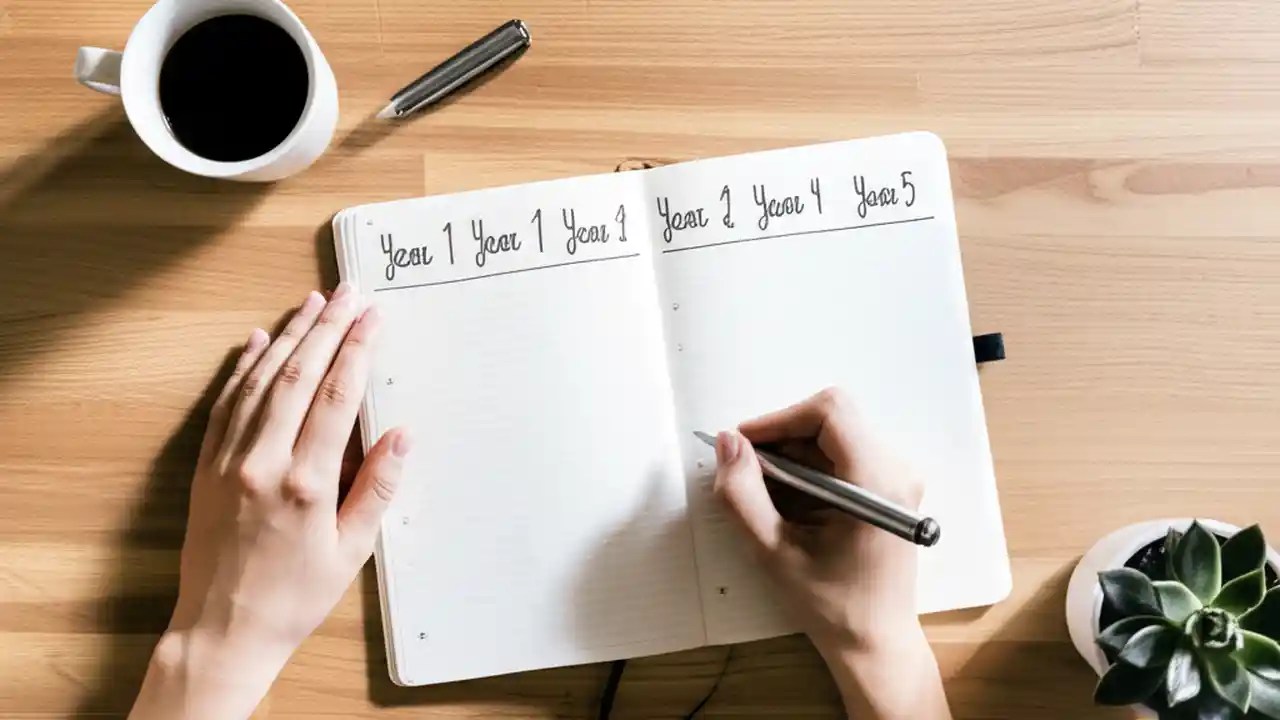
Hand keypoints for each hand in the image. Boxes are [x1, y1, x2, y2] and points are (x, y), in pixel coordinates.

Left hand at [131, 284, 410, 719]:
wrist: (222, 631)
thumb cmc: (293, 598)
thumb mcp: (352, 552)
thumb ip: (377, 489)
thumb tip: (401, 436)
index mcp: (306, 484)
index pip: (335, 398)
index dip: (356, 351)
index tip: (371, 317)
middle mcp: (263, 463)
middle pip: (298, 376)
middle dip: (326, 328)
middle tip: (346, 292)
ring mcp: (228, 462)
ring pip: (260, 383)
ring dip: (288, 338)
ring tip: (310, 304)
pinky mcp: (205, 468)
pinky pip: (225, 405)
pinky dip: (243, 370)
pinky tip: (258, 343)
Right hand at [713, 388, 949, 719]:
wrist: (875, 642)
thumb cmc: (832, 606)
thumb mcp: (773, 553)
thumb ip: (743, 495)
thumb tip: (727, 443)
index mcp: (877, 484)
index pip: (829, 412)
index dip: (779, 419)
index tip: (743, 445)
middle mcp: (896, 471)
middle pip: (831, 419)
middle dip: (782, 438)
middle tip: (748, 471)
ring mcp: (897, 478)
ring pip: (834, 434)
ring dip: (793, 454)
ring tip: (768, 494)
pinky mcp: (889, 487)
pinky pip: (843, 453)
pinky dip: (808, 467)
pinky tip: (791, 502)